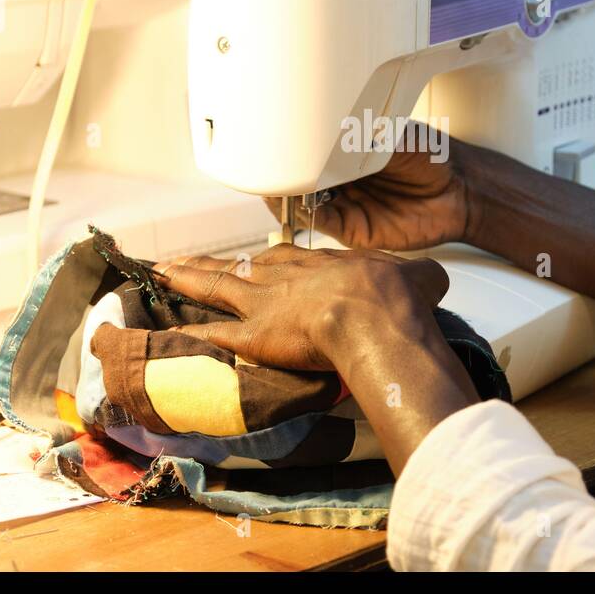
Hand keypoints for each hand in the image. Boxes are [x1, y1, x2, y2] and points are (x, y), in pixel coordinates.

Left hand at [154, 243, 449, 371]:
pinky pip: (215, 334)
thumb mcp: (419, 276)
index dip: (271, 260)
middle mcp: (288, 277)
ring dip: (189, 280)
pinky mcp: (254, 336)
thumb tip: (431, 279)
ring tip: (163, 273)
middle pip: (244, 265)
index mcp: (324, 262)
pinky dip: (191, 333)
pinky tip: (170, 333)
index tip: (258, 259)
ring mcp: (266, 304)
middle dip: (216, 263)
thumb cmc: (396, 298)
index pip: (288, 257)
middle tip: (189, 259)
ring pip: (218, 286)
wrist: (375, 316)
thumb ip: (419, 276)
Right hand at [266, 122, 472, 250]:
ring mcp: (345, 203)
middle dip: (280, 170)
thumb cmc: (432, 155)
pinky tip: (296, 202)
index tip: (269, 139)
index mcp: (346, 150)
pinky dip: (305, 214)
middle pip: (298, 176)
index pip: (306, 148)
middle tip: (265, 161)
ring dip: (286, 193)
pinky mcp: (353, 229)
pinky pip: (321, 222)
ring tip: (274, 181)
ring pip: (303, 201)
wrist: (460, 190)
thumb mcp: (390, 134)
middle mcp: (340, 177)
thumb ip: (356, 139)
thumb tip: (323, 136)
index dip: (287, 146)